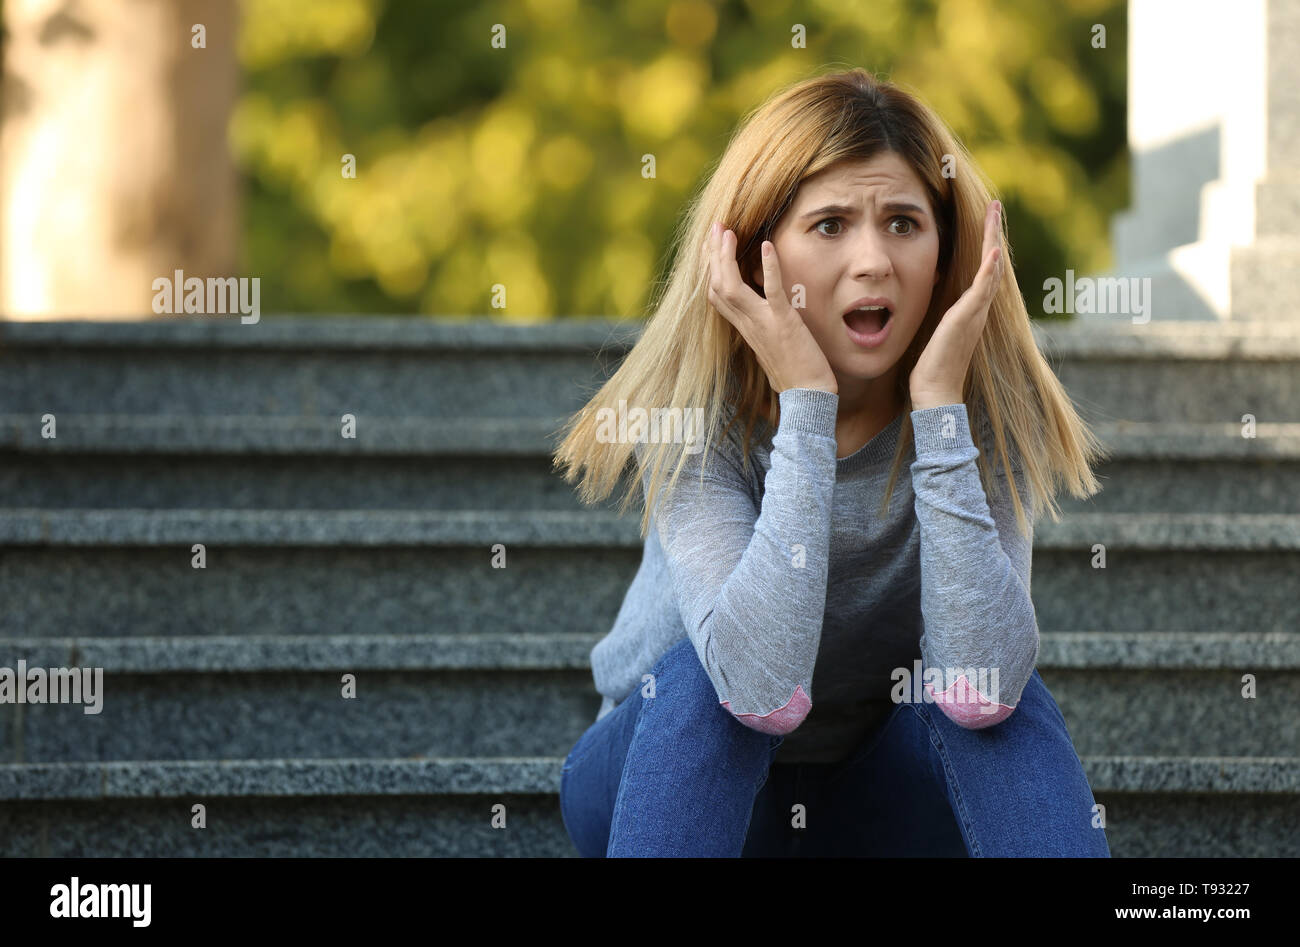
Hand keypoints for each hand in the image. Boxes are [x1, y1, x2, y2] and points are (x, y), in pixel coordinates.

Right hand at [706, 222, 836, 394]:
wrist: (807, 396)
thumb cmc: (795, 373)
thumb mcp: (771, 346)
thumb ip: (762, 326)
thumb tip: (763, 312)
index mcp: (744, 329)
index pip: (715, 296)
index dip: (710, 268)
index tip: (711, 245)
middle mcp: (747, 324)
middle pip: (716, 286)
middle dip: (712, 254)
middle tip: (715, 226)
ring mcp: (763, 323)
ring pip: (731, 287)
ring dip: (727, 256)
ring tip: (728, 231)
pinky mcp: (783, 323)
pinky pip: (771, 292)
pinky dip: (768, 267)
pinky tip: (767, 245)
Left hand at [909, 200, 1003, 410]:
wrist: (935, 392)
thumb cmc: (931, 368)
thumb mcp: (933, 332)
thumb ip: (937, 316)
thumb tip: (925, 300)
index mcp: (969, 311)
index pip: (982, 271)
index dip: (985, 245)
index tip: (984, 221)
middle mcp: (977, 309)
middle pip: (992, 263)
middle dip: (993, 233)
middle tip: (995, 206)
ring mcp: (975, 313)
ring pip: (991, 269)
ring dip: (993, 239)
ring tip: (995, 213)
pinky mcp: (967, 319)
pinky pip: (983, 289)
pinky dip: (990, 269)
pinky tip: (994, 250)